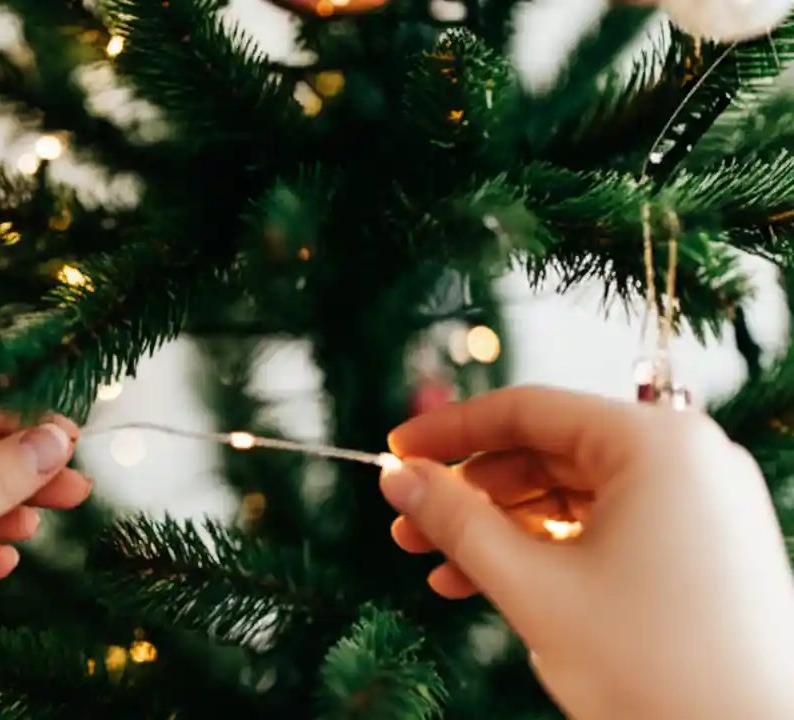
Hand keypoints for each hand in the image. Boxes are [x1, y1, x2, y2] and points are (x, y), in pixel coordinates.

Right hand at [384, 386, 793, 719]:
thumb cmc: (654, 668)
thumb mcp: (533, 587)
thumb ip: (456, 520)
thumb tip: (396, 476)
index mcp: (656, 443)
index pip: (528, 409)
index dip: (449, 431)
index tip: (393, 452)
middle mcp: (686, 459)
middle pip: (548, 452)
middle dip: (469, 494)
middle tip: (406, 525)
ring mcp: (698, 505)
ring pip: (571, 496)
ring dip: (499, 530)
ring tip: (438, 567)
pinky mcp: (701, 549)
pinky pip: (604, 529)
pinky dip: (545, 553)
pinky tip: (489, 584)